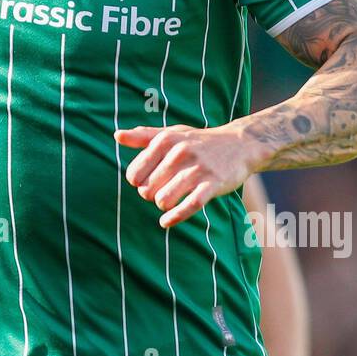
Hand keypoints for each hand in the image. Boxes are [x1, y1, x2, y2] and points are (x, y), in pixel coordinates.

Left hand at [114, 124, 262, 227]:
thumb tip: (116, 136)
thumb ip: (143, 136)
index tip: (145, 181)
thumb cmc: (199, 141)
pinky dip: (175, 217)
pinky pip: (190, 206)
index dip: (136, 182)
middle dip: (150, 194)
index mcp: (166, 140)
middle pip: (147, 189)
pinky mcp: (214, 184)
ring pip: (165, 199)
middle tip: (161, 190)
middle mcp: (180, 152)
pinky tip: (165, 222)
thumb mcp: (172, 134)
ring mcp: (198, 169)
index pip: (134, 173)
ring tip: (168, 201)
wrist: (240, 145)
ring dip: (163, 205)